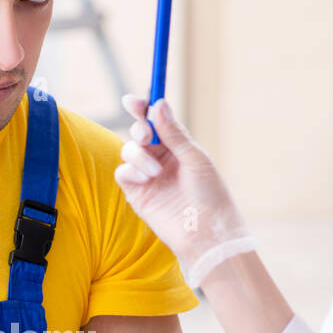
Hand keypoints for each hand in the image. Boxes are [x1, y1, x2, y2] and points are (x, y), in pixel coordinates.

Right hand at [115, 94, 255, 289]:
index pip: (156, 121)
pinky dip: (130, 172)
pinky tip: (145, 180)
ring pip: (129, 151)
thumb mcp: (194, 158)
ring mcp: (147, 176)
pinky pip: (122, 173)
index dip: (143, 108)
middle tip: (147, 137)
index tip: (134, 101)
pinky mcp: (137, 194)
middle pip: (139, 132)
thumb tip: (158, 103)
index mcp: (178, 146)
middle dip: (139, 130)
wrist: (205, 232)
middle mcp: (161, 158)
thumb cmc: (209, 195)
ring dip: (138, 156)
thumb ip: (174, 133)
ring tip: (155, 172)